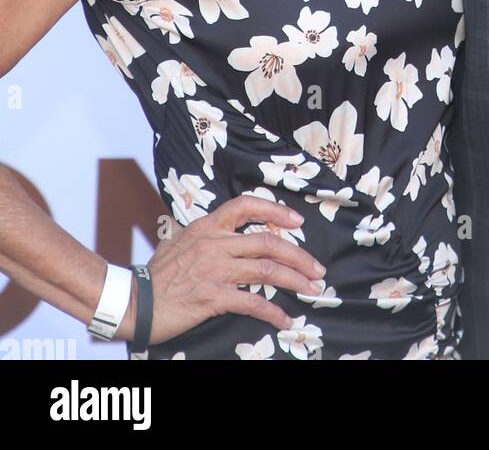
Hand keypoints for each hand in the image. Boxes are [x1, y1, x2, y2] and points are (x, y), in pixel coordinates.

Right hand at [116, 195, 327, 345]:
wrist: (135, 302)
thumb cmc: (156, 274)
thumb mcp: (179, 241)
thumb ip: (203, 234)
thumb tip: (221, 232)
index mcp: (207, 225)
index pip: (246, 205)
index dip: (275, 210)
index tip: (297, 220)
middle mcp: (214, 243)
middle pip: (268, 242)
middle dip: (299, 255)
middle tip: (317, 268)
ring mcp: (215, 269)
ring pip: (267, 270)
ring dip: (295, 281)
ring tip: (312, 289)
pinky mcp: (213, 297)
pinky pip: (252, 302)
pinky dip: (273, 312)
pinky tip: (285, 318)